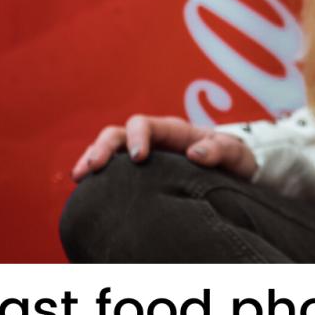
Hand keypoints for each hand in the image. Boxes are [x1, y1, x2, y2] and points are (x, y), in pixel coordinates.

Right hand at [70, 115, 256, 181]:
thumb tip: (195, 153)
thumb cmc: (235, 161)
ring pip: (109, 149)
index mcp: (173, 131)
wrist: (235, 174)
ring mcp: (143, 154)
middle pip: (118, 133)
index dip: (137, 137)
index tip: (138, 158)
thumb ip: (221, 150)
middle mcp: (153, 139)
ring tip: (77, 177)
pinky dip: (97, 176)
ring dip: (91, 159)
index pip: (145, 125)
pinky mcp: (139, 173)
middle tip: (92, 168)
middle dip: (103, 147)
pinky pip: (113, 170)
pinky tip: (85, 189)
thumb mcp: (236, 155)